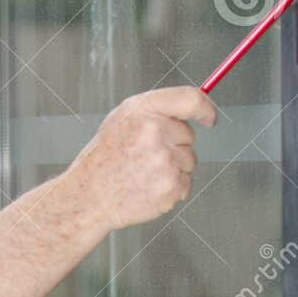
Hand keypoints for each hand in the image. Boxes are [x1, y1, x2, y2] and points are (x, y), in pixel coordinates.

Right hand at [64, 86, 217, 232]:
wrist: (88, 197)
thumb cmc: (104, 159)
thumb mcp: (121, 121)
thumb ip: (155, 111)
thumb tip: (196, 107)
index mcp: (142, 110)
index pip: (189, 99)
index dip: (205, 108)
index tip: (209, 118)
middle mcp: (154, 131)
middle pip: (189, 135)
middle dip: (174, 145)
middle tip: (144, 158)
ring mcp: (164, 160)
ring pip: (189, 161)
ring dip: (173, 169)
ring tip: (143, 175)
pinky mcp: (170, 187)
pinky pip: (186, 183)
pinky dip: (171, 189)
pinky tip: (147, 189)